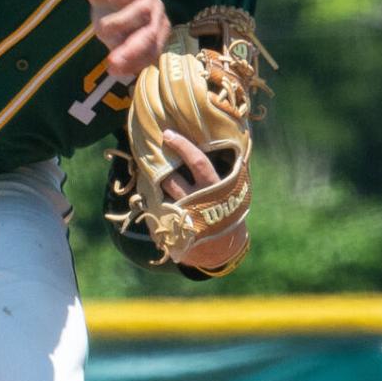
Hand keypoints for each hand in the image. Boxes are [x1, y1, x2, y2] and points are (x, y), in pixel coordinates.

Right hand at [79, 0, 169, 75]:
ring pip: (140, 12)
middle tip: (112, 61)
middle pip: (151, 34)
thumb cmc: (110, 13)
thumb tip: (115, 72)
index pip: (153, 51)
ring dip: (117, 23)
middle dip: (131, 50)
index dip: (136, 63)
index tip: (114, 70)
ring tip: (101, 26)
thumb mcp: (113, 37)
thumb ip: (118, 52)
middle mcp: (156, 14)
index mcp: (156, 30)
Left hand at [161, 129, 249, 271]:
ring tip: (148, 171)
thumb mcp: (232, 189)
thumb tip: (234, 137)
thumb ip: (228, 167)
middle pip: (172, 179)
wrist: (223, 246)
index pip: (199, 162)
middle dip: (160, 166)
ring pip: (161, 194)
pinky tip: (147, 192)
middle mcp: (198, 202)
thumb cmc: (226, 208)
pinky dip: (148, 198)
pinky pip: (154, 208)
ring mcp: (184, 216)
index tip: (168, 134)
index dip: (183, 147)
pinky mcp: (171, 228)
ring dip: (152, 182)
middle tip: (150, 152)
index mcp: (215, 188)